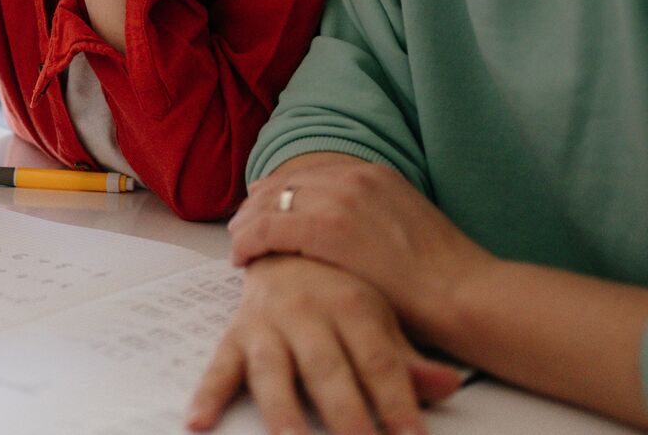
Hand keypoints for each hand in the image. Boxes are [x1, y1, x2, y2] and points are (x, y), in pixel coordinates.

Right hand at [188, 255, 461, 434]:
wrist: (287, 232)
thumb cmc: (339, 284)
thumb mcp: (380, 314)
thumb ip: (409, 358)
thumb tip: (449, 385)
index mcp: (352, 304)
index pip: (379, 361)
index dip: (397, 401)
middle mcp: (308, 311)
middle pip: (329, 370)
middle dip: (346, 414)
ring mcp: (269, 321)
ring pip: (274, 370)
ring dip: (282, 410)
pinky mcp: (238, 331)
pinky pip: (220, 364)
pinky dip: (207, 393)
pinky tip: (198, 420)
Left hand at [229, 154, 493, 346]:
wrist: (466, 293)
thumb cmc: (443, 279)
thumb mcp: (406, 227)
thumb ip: (373, 219)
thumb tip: (349, 233)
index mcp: (375, 174)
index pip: (309, 176)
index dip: (278, 194)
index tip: (262, 210)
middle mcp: (354, 176)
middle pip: (284, 184)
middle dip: (257, 206)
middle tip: (240, 228)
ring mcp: (340, 199)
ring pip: (270, 203)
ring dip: (247, 224)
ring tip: (237, 245)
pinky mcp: (327, 228)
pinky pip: (269, 228)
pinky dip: (249, 242)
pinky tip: (241, 258)